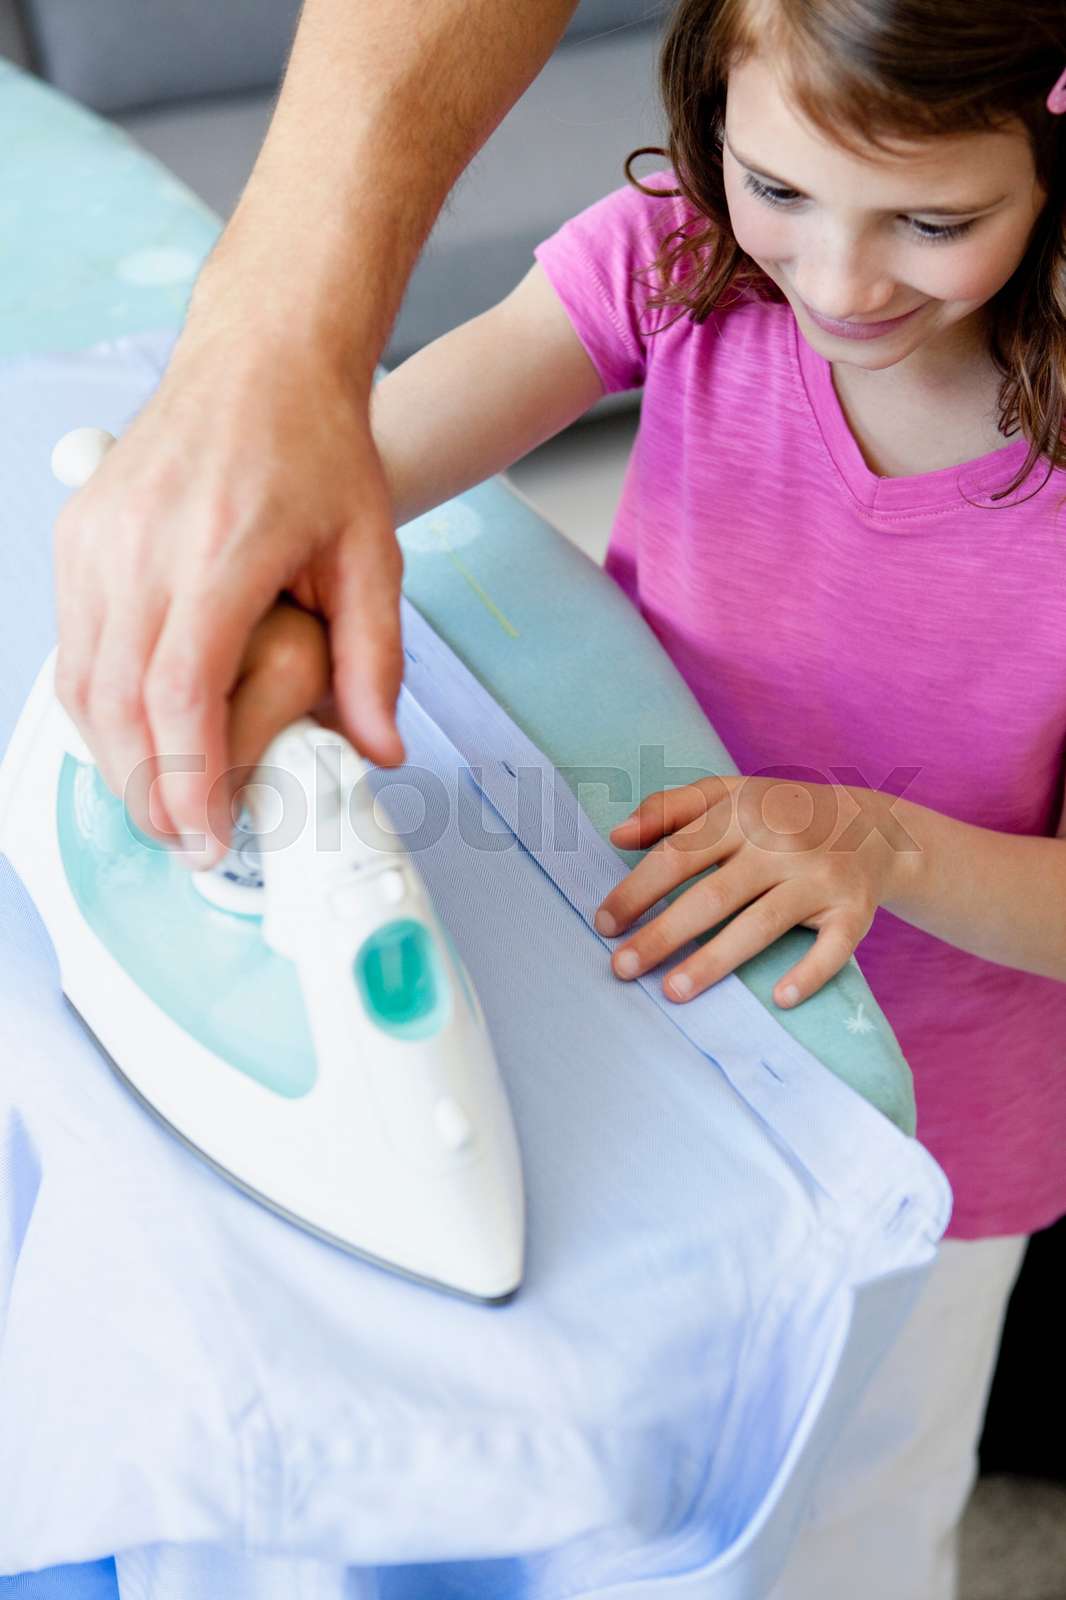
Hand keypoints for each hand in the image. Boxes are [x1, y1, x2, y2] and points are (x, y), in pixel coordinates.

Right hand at [52, 311, 405, 870]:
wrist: (259, 358)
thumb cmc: (317, 448)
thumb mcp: (370, 553)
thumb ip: (373, 660)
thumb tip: (378, 751)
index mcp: (222, 550)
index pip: (181, 693)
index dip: (189, 779)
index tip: (209, 834)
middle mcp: (144, 545)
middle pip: (118, 704)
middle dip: (148, 790)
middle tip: (187, 840)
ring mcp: (99, 539)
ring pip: (82, 684)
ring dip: (116, 759)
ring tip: (165, 803)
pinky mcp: (78, 537)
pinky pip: (73, 647)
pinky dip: (97, 710)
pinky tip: (136, 741)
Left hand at [594, 775, 906, 1009]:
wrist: (872, 825)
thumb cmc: (779, 814)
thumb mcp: (728, 794)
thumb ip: (670, 809)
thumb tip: (616, 836)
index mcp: (742, 813)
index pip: (679, 855)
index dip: (637, 890)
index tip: (604, 924)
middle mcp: (780, 844)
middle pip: (712, 896)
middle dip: (662, 934)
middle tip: (621, 969)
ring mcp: (819, 878)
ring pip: (760, 925)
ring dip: (714, 962)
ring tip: (673, 992)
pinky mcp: (854, 910)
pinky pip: (833, 948)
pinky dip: (809, 973)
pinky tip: (779, 998)